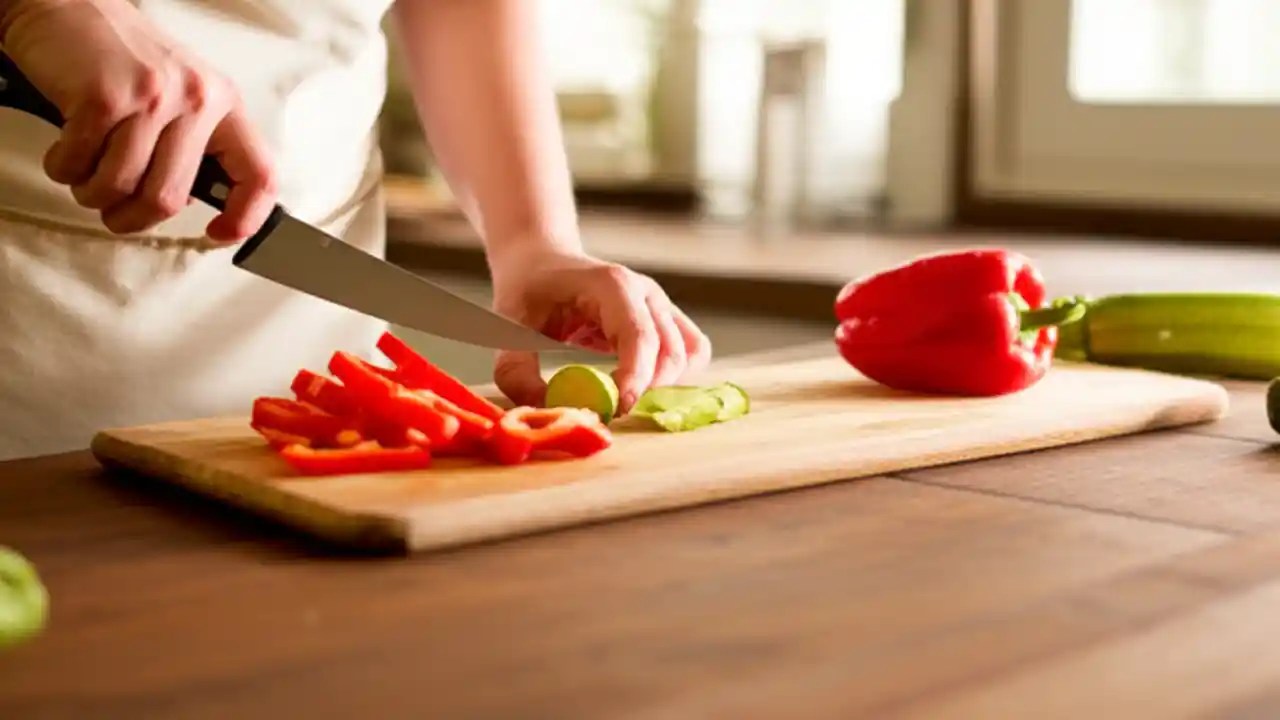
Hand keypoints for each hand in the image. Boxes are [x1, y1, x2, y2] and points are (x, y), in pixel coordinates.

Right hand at [1, 0, 275, 239]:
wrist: (63, 4)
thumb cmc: (117, 56)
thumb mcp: (179, 92)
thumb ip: (197, 143)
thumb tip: (209, 205)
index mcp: (222, 101)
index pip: (260, 173)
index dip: (247, 216)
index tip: (220, 234)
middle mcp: (195, 98)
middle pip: (170, 198)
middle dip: (131, 218)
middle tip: (114, 210)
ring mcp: (151, 97)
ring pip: (121, 187)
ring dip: (92, 193)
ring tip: (85, 173)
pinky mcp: (104, 98)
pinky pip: (80, 165)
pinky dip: (64, 169)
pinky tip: (65, 150)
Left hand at [490, 248, 712, 413]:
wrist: (542, 262)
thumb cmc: (528, 289)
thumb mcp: (508, 324)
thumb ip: (516, 370)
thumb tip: (546, 410)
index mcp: (611, 285)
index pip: (638, 335)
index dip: (634, 377)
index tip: (616, 409)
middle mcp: (645, 293)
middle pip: (669, 351)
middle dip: (644, 389)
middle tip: (607, 409)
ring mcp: (660, 305)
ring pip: (686, 355)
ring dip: (661, 385)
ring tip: (619, 393)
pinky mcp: (665, 320)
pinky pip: (691, 353)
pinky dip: (674, 377)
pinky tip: (638, 383)